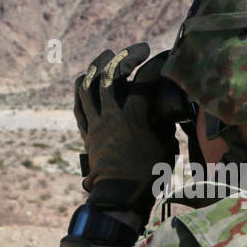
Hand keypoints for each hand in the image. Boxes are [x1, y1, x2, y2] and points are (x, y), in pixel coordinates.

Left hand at [73, 43, 176, 210]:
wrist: (120, 196)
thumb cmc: (147, 174)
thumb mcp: (164, 147)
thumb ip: (164, 124)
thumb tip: (167, 111)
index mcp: (133, 120)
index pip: (143, 83)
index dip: (154, 66)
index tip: (164, 58)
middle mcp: (111, 117)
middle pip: (110, 77)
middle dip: (125, 57)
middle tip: (139, 50)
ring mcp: (96, 124)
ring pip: (88, 87)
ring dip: (97, 67)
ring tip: (107, 56)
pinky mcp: (87, 133)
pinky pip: (79, 106)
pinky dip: (81, 89)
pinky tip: (85, 79)